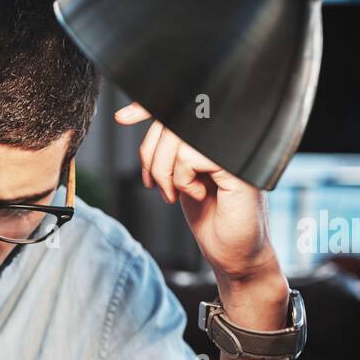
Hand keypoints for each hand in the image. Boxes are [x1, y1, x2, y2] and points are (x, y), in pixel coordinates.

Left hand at [115, 103, 288, 325]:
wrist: (233, 252)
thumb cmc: (211, 217)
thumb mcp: (181, 174)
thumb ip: (168, 146)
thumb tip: (129, 116)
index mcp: (216, 133)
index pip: (177, 106)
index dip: (146, 107)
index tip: (123, 117)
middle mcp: (228, 134)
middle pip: (172, 121)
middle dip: (151, 156)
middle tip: (156, 185)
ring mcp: (236, 147)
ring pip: (177, 139)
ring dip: (165, 172)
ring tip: (176, 193)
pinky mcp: (237, 165)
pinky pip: (191, 156)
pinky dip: (183, 179)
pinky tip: (199, 194)